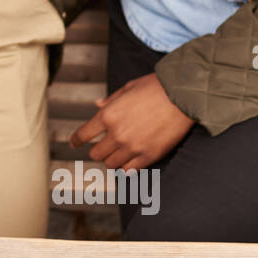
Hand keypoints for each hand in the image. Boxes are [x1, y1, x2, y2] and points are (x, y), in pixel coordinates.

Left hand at [69, 73, 193, 170]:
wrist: (183, 95)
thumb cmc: (155, 87)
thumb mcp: (128, 88)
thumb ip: (111, 100)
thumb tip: (97, 104)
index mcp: (108, 115)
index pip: (83, 134)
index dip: (76, 140)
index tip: (75, 143)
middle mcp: (117, 134)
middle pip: (96, 153)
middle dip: (98, 150)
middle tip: (103, 147)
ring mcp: (133, 147)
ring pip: (111, 164)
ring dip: (112, 159)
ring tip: (118, 154)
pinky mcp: (149, 156)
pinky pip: (130, 170)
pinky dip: (127, 167)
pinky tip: (129, 162)